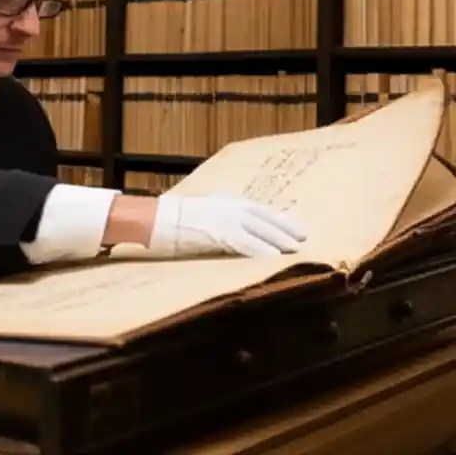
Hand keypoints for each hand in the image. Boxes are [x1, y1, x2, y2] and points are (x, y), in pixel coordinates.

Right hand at [148, 193, 307, 257]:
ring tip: (295, 251)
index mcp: (227, 201)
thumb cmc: (173, 218)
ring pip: (262, 231)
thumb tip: (229, 230)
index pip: (261, 210)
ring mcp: (227, 220)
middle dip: (286, 230)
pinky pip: (248, 244)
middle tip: (303, 240)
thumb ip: (218, 216)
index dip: (280, 220)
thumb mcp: (201, 211)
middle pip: (266, 219)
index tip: (296, 228)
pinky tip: (273, 258)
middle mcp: (231, 208)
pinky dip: (262, 251)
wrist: (157, 219)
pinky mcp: (221, 234)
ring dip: (279, 241)